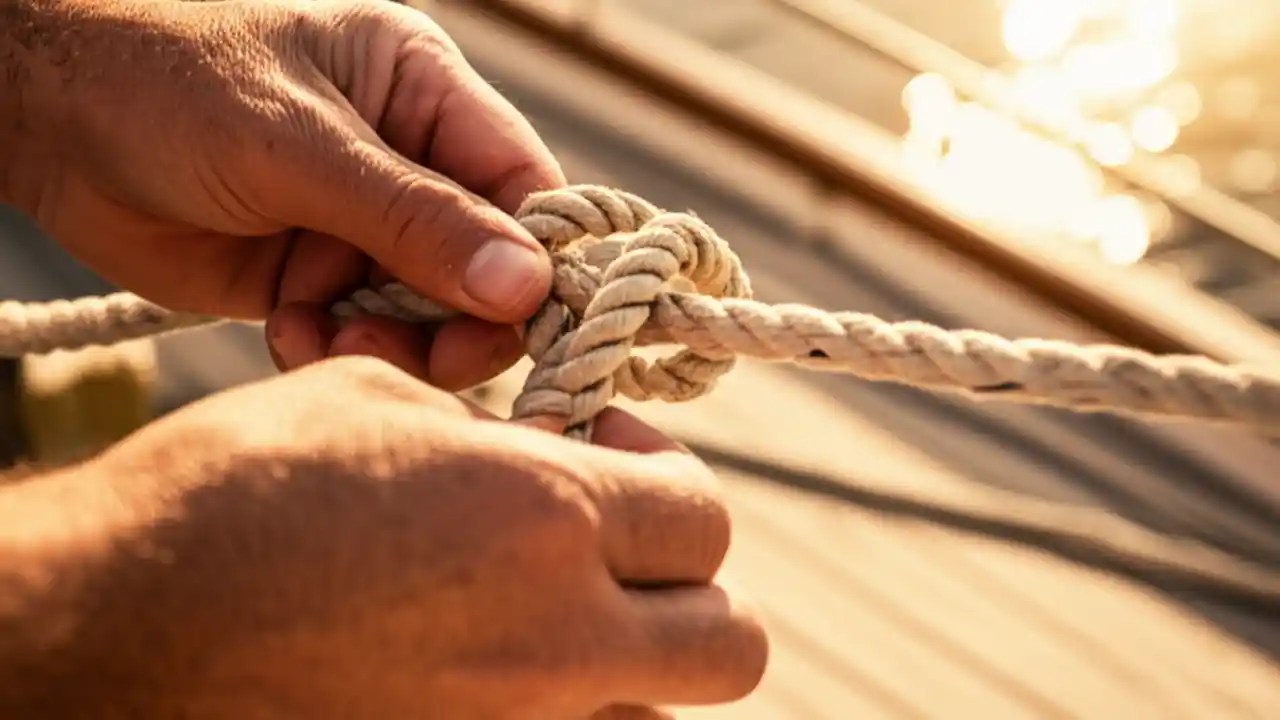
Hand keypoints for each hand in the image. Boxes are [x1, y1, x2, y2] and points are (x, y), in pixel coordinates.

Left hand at [4, 0, 564, 389]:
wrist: (42, 114)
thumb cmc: (168, 82)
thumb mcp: (298, 144)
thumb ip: (413, 218)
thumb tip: (527, 287)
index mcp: (427, 96)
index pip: (527, 190)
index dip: (542, 261)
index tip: (529, 325)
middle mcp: (410, 164)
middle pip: (488, 268)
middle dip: (459, 320)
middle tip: (424, 355)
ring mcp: (363, 227)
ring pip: (428, 315)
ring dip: (391, 342)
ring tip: (323, 332)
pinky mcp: (315, 279)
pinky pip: (362, 335)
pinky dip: (335, 349)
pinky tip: (287, 329)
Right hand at [5, 357, 765, 717]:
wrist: (117, 624)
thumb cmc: (237, 491)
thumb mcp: (377, 402)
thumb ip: (499, 433)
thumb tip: (555, 451)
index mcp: (545, 520)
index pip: (706, 511)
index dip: (664, 470)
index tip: (605, 451)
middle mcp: (557, 643)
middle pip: (731, 640)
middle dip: (689, 583)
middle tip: (611, 544)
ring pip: (660, 713)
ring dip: (636, 660)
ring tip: (552, 614)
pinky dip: (570, 711)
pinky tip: (497, 667)